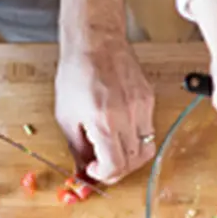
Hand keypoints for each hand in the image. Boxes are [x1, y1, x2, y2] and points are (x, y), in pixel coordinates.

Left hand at [55, 32, 155, 183]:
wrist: (95, 42)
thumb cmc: (76, 73)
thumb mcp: (67, 116)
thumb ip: (78, 148)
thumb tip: (83, 172)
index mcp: (104, 121)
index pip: (115, 166)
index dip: (104, 175)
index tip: (94, 170)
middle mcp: (128, 116)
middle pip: (133, 162)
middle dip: (117, 170)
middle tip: (103, 165)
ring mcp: (142, 107)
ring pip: (146, 149)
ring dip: (130, 157)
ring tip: (113, 150)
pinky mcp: (149, 99)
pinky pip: (149, 130)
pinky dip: (135, 138)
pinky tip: (120, 129)